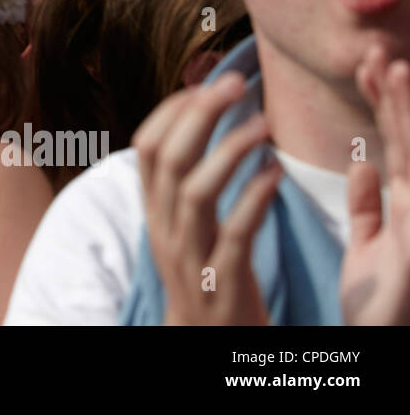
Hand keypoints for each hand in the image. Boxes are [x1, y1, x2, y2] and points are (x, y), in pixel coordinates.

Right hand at [132, 72, 278, 324]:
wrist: (204, 339)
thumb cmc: (203, 271)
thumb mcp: (180, 223)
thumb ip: (184, 179)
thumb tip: (197, 116)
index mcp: (153, 209)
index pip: (146, 145)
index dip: (173, 109)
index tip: (207, 85)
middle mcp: (164, 227)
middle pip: (168, 158)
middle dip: (200, 113)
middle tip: (235, 83)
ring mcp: (189, 255)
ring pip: (194, 192)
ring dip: (229, 151)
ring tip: (263, 126)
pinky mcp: (221, 281)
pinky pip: (234, 234)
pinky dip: (254, 199)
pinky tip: (275, 175)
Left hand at [341, 45, 409, 323]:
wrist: (382, 345)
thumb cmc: (380, 304)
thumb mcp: (370, 247)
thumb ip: (369, 206)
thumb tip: (363, 165)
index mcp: (405, 203)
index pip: (393, 141)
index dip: (384, 101)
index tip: (367, 62)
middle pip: (406, 139)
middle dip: (394, 95)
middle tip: (376, 50)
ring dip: (405, 114)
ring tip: (391, 70)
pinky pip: (409, 188)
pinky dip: (406, 157)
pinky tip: (399, 137)